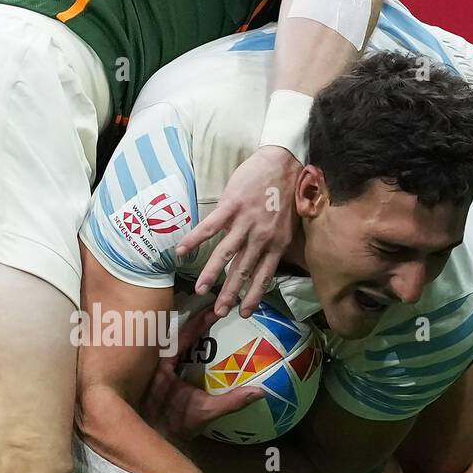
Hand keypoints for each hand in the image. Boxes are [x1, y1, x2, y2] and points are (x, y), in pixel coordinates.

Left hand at [140, 306, 265, 440]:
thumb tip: (259, 392)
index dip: (199, 321)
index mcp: (164, 367)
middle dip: (196, 320)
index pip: (183, 336)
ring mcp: (160, 369)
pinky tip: (203, 342)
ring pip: (174, 342)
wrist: (155, 440)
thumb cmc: (175, 426)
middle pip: (178, 334)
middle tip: (217, 308)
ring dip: (192, 331)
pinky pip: (176, 355)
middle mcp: (159, 364)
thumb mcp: (205, 413)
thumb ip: (231, 402)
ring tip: (212, 318)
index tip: (216, 310)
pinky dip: (189, 346)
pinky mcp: (163, 377)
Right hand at [176, 147, 299, 318]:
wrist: (284, 160)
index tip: (243, 312)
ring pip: (226, 254)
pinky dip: (195, 240)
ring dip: (212, 274)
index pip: (264, 276)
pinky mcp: (232, 206)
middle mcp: (262, 237)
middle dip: (229, 293)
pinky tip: (181, 251)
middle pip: (243, 271)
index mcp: (277, 243)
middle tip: (219, 311)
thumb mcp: (290, 223)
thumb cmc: (287, 190)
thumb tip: (265, 258)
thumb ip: (277, 242)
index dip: (253, 296)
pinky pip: (210, 227)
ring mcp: (245, 222)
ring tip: (200, 289)